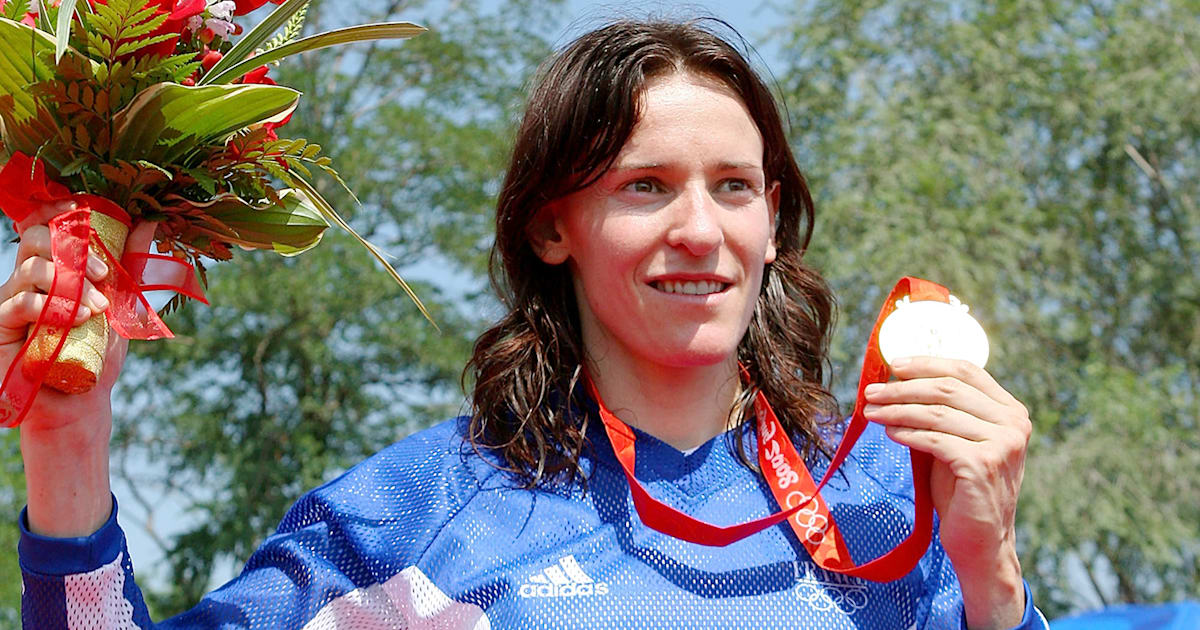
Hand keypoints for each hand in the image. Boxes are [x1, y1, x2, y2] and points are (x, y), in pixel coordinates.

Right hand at [0, 209, 155, 432]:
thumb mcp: (121, 303)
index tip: (83, 211)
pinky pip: (20, 303)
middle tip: (105, 273)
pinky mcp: (2, 326)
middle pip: (33, 239)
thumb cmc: (96, 350)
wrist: (81, 398)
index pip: (43, 226)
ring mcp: (10, 301)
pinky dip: (52, 305)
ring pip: (30, 269)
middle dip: (73, 248)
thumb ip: (130, 265)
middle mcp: (25, 280)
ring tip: (99, 307)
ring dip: (71, 283)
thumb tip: (148, 223)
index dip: (58, 213)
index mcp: (50, 268)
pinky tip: (78, 318)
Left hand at [863, 356, 1030, 628]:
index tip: (892, 364)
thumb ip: (941, 411)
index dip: (926, 363)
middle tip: (870, 391)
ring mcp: (1002, 445)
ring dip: (897, 410)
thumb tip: (896, 378)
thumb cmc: (961, 488)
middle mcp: (1013, 423)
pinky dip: (908, 433)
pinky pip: (935, 440)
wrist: (981, 540)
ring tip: (870, 412)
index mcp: (1010, 410)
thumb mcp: (955, 440)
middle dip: (902, 387)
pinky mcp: (982, 465)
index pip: (966, 370)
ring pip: (936, 413)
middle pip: (946, 389)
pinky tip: (889, 433)